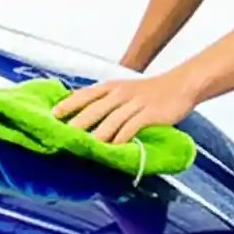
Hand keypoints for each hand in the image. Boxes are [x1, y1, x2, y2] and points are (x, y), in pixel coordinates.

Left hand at [52, 72, 197, 144]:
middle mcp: (120, 93)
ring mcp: (135, 103)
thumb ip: (106, 100)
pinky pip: (132, 127)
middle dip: (78, 122)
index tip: (54, 114)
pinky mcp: (149, 113)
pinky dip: (122, 138)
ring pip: (112, 120)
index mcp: (112, 86)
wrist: (179, 85)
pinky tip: (114, 148)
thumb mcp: (124, 89)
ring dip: (98, 134)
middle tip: (65, 134)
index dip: (69, 104)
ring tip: (87, 146)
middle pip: (95, 108)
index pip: (85, 94)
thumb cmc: (149, 91)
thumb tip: (84, 115)